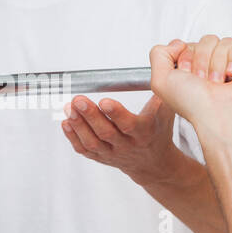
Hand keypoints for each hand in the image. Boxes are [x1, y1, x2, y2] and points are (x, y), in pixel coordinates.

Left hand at [60, 92, 182, 185]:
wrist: (153, 162)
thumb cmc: (157, 133)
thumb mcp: (165, 113)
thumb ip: (161, 93)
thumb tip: (159, 70)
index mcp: (143, 133)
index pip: (128, 124)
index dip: (115, 113)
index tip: (104, 101)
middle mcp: (127, 144)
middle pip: (105, 132)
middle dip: (90, 116)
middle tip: (78, 100)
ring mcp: (112, 152)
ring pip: (92, 142)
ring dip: (78, 125)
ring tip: (69, 108)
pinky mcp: (101, 157)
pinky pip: (84, 150)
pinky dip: (73, 137)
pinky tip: (66, 123)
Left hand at [148, 35, 231, 124]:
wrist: (220, 117)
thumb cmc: (193, 105)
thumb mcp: (160, 80)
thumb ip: (158, 54)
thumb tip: (178, 43)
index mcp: (193, 71)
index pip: (190, 44)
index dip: (186, 56)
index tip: (186, 75)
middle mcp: (213, 68)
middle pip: (207, 40)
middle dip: (202, 60)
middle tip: (203, 81)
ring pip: (225, 42)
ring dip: (218, 63)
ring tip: (218, 83)